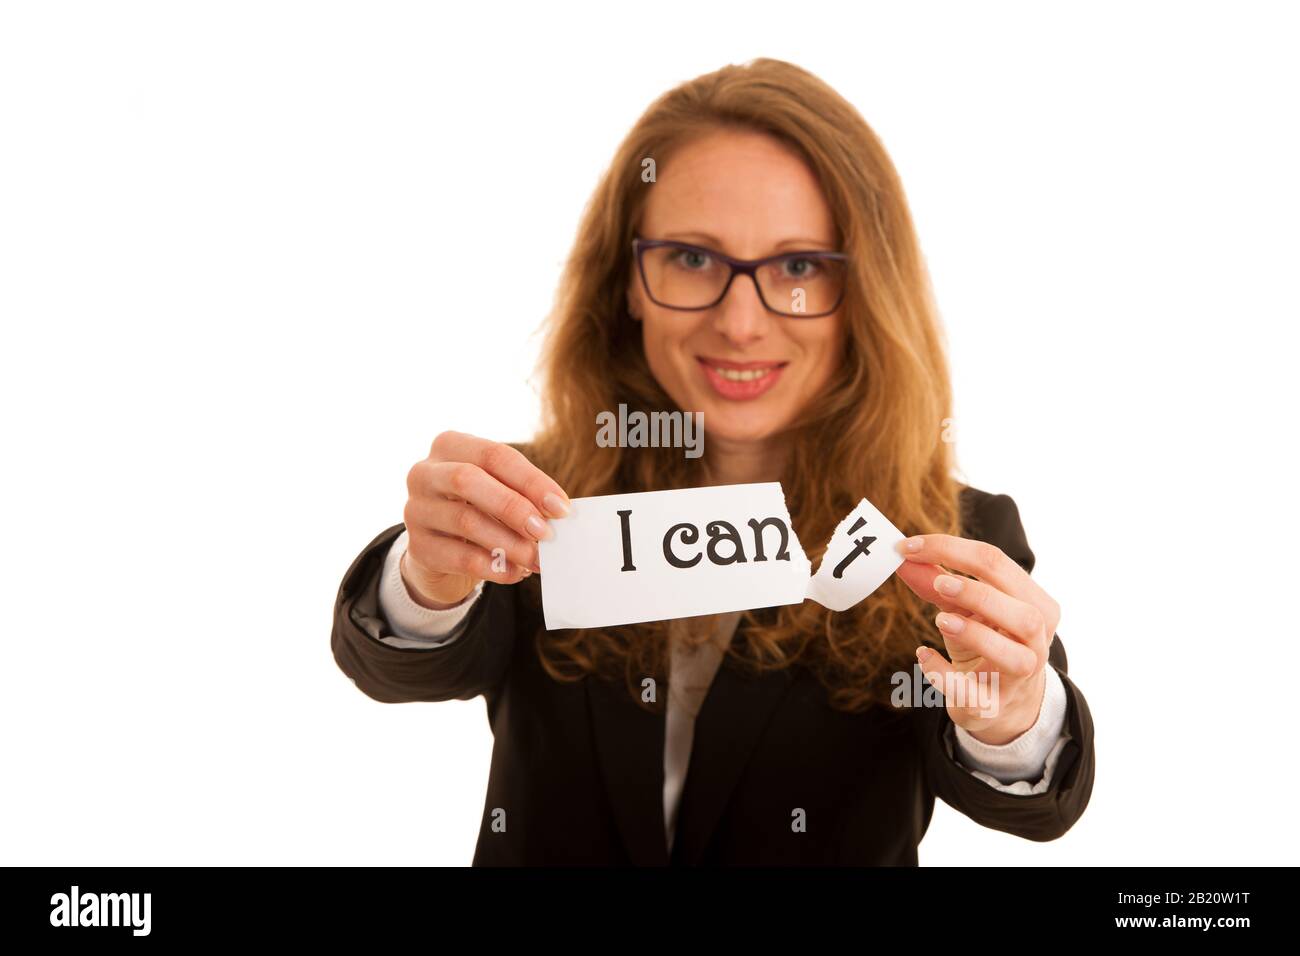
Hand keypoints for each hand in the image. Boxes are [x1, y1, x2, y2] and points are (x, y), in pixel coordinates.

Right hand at [402, 431, 570, 608]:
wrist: (444, 548)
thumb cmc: (480, 509)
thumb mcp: (499, 492)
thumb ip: (524, 495)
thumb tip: (558, 515)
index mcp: (451, 445)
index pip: (494, 455)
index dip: (531, 481)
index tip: (562, 508)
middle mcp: (425, 473)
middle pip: (467, 480)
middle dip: (513, 507)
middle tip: (546, 532)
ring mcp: (416, 510)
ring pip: (465, 521)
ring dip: (510, 543)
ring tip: (537, 558)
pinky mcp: (418, 547)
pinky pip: (460, 557)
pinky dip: (494, 567)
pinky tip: (516, 572)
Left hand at [893, 534, 1060, 744]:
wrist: (998, 703)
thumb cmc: (984, 644)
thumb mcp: (963, 610)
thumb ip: (936, 583)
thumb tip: (904, 559)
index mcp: (1034, 604)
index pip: (999, 565)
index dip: (952, 550)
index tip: (908, 547)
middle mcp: (1036, 641)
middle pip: (1023, 613)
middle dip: (980, 595)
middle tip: (939, 583)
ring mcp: (1019, 679)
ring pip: (1015, 657)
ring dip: (976, 634)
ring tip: (940, 619)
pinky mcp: (993, 706)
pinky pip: (976, 694)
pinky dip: (946, 675)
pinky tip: (923, 655)